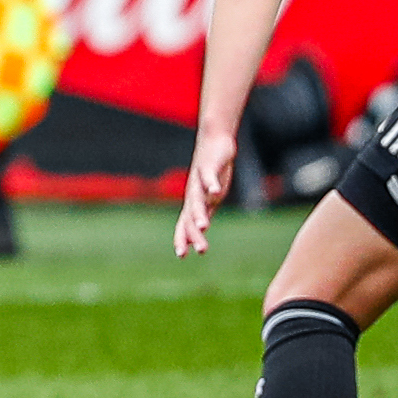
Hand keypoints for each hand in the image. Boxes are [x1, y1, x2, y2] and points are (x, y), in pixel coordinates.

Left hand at [173, 126, 234, 255]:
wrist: (213, 140)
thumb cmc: (211, 172)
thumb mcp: (209, 196)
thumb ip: (204, 212)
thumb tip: (199, 231)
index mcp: (194, 203)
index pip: (185, 224)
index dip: (182, 239)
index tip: (181, 256)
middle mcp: (194, 194)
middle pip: (191, 217)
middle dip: (194, 234)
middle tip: (201, 250)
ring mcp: (200, 181)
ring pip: (198, 199)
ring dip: (200, 213)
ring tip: (204, 226)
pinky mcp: (209, 166)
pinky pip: (210, 177)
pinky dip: (212, 184)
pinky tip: (216, 192)